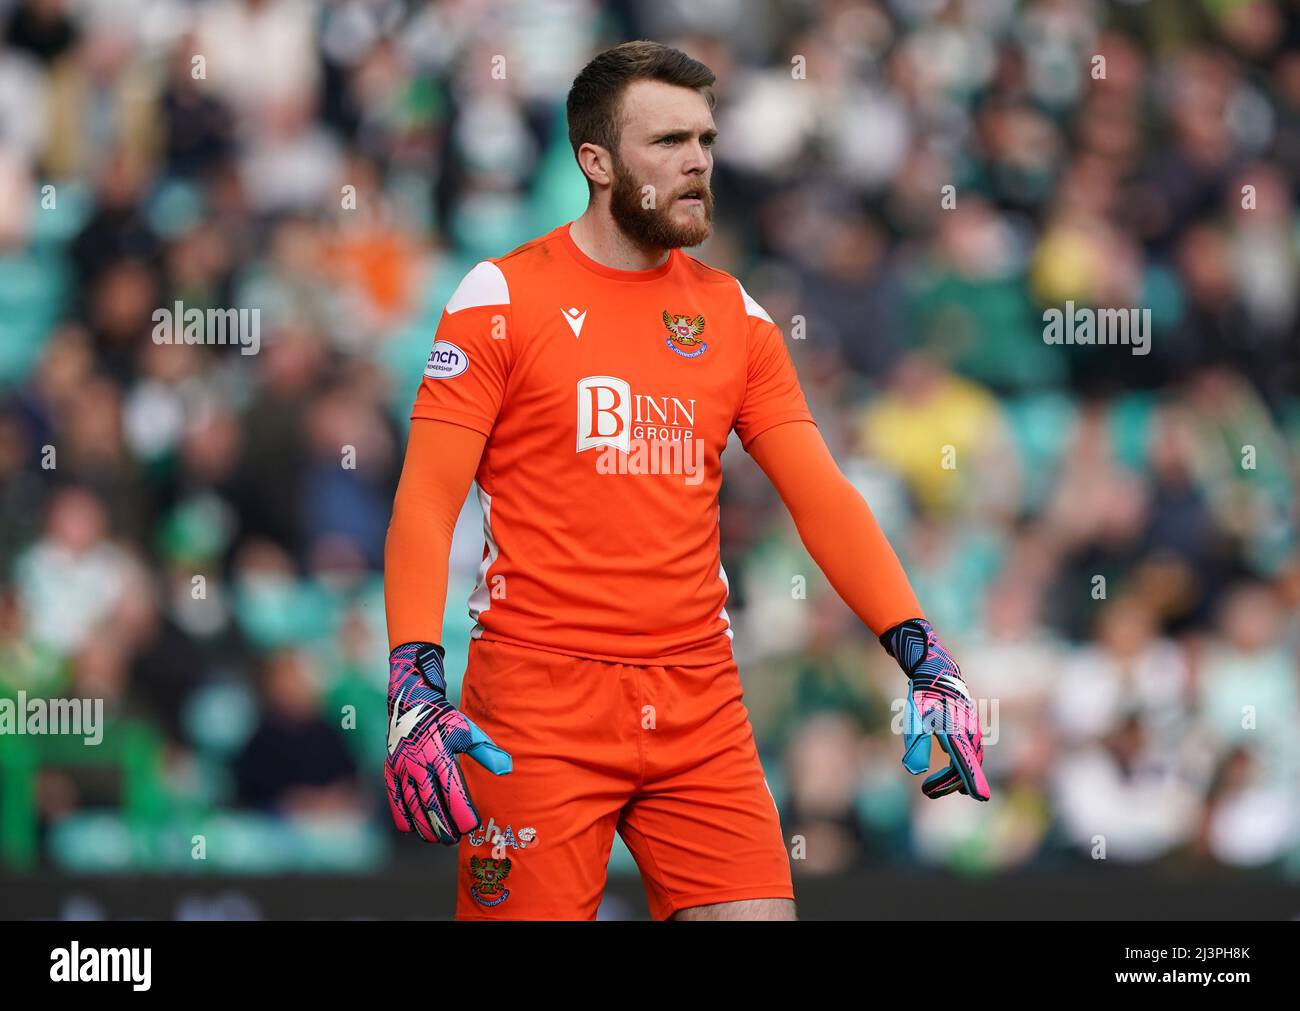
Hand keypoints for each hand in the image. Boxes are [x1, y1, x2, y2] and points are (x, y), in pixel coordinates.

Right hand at [385, 642, 511, 842]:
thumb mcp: (467, 731)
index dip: (461, 812)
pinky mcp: (391, 772)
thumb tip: (506, 769)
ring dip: (425, 827)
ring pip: (412, 807)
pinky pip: (395, 801)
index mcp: (440, 755)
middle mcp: (418, 765)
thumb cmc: (444, 720)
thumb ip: (486, 752)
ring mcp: (402, 770)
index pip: (452, 791)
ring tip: (439, 839)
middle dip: (444, 826)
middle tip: (455, 840)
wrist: (411, 703)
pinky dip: (404, 819)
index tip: (472, 826)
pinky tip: (415, 830)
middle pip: (431, 805)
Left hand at [881, 619, 989, 800]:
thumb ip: (916, 744)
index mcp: (956, 730)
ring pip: (969, 760)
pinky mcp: (970, 728)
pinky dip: (964, 766)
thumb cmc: (924, 694)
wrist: (937, 670)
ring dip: (956, 776)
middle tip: (927, 792)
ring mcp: (972, 730)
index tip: (980, 798)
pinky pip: (971, 753)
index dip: (972, 780)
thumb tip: (913, 770)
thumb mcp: (916, 717)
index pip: (965, 761)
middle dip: (950, 782)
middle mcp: (969, 731)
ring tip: (938, 789)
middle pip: (965, 764)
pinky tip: (957, 778)